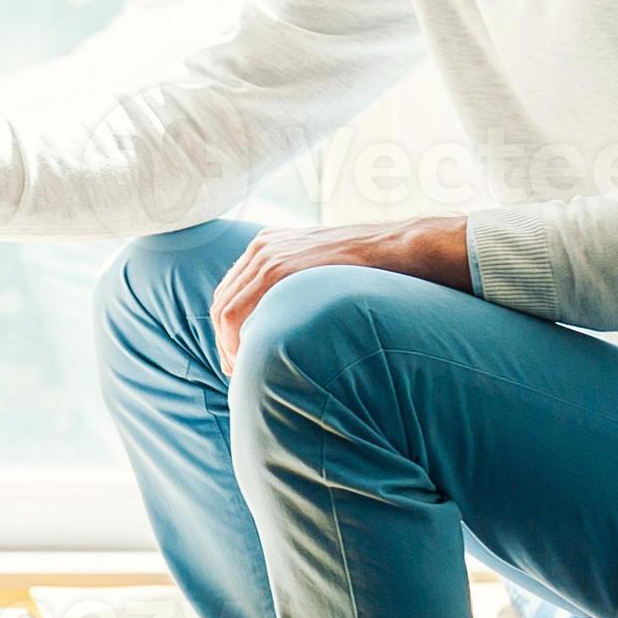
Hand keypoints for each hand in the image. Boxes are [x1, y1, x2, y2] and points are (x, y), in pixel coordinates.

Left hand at [209, 218, 470, 373]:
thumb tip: (290, 323)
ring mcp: (267, 255)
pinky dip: (236, 340)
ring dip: (228, 345)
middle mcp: (261, 247)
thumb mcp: (322, 272)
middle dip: (223, 340)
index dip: (226, 327)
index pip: (231, 290)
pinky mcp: (278, 268)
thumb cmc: (367, 270)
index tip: (236, 355)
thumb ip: (299, 288)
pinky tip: (248, 360)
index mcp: (268, 245)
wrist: (395, 248)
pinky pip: (238, 311)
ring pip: (225, 309)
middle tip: (234, 371)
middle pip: (222, 301)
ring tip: (241, 372)